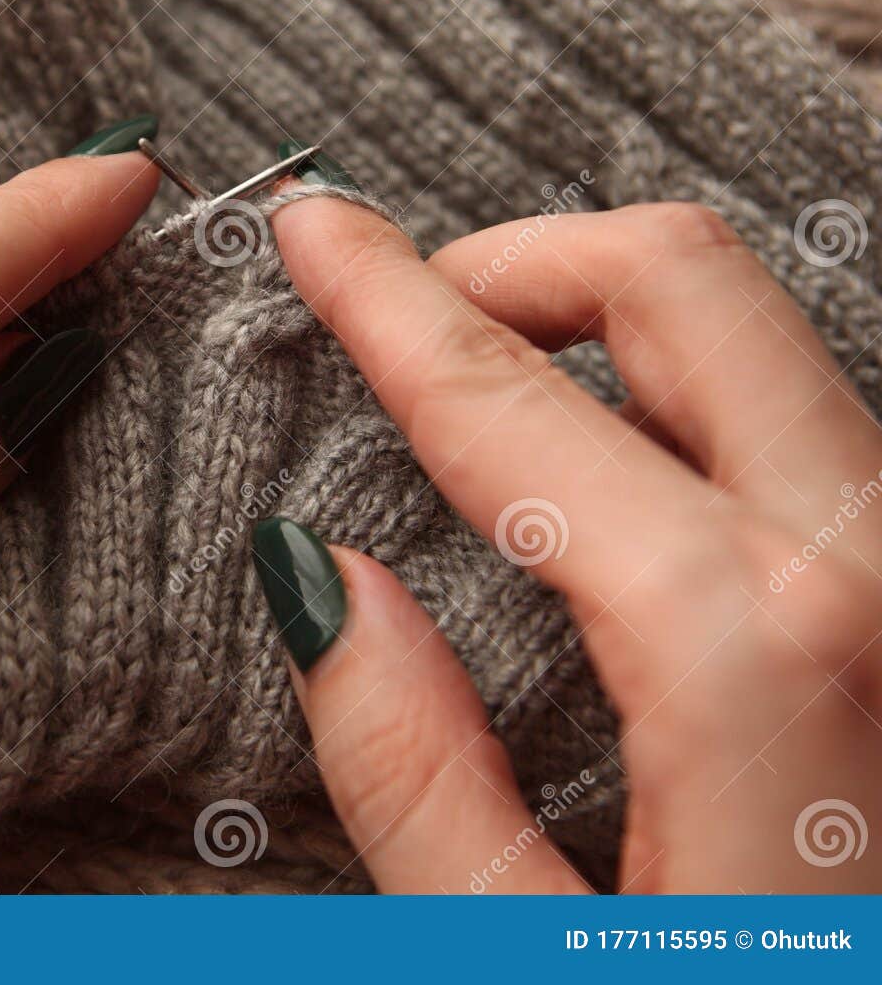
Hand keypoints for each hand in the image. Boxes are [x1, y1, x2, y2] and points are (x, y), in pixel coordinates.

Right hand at [260, 186, 881, 892]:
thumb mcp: (524, 959)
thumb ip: (410, 764)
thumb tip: (323, 582)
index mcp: (756, 647)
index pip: (514, 404)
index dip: (386, 301)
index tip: (313, 226)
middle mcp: (881, 569)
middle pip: (686, 284)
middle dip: (519, 259)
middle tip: (403, 303)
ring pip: (764, 337)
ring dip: (609, 320)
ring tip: (489, 381)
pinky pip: (812, 428)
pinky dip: (688, 398)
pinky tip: (608, 472)